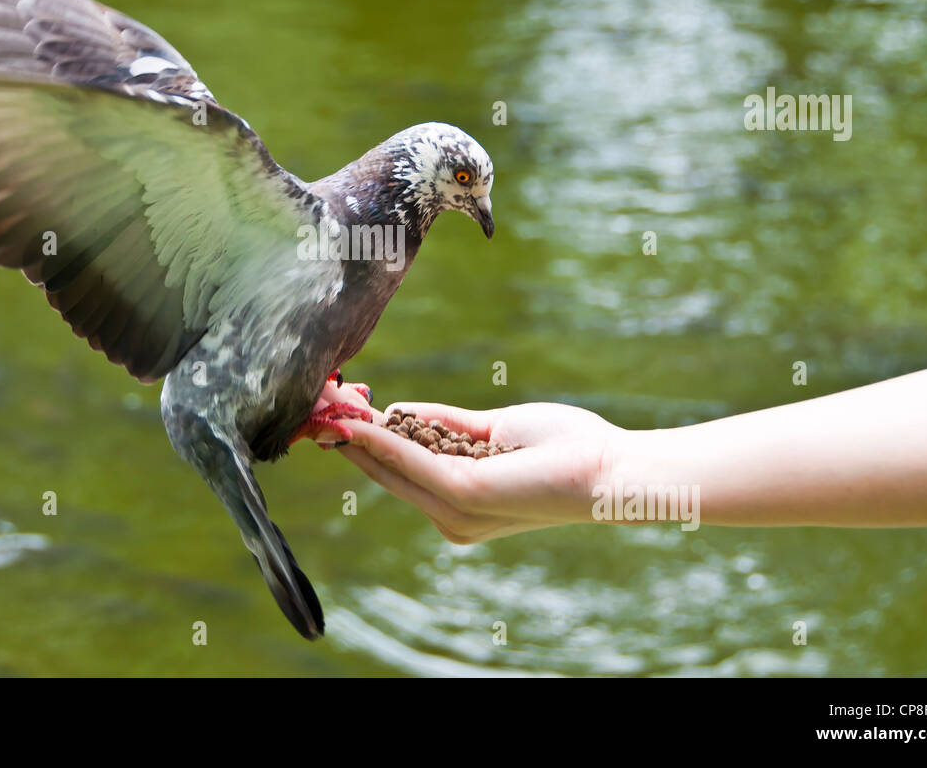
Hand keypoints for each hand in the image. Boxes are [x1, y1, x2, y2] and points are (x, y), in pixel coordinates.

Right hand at [336, 401, 621, 542]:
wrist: (609, 470)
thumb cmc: (565, 449)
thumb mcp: (493, 431)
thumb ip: (446, 424)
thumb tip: (401, 412)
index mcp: (460, 506)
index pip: (402, 471)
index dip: (367, 441)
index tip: (338, 412)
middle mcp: (452, 519)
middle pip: (386, 473)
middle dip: (350, 439)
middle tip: (317, 408)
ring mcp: (455, 511)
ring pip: (391, 467)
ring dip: (356, 436)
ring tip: (326, 408)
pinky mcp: (462, 493)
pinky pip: (411, 459)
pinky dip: (382, 438)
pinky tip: (360, 420)